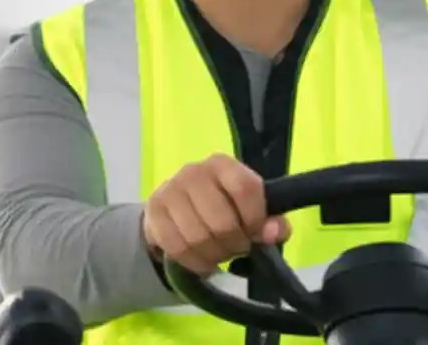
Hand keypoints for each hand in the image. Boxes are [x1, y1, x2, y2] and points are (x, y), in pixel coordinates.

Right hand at [142, 153, 290, 274]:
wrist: (178, 209)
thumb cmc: (224, 208)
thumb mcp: (253, 211)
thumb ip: (271, 222)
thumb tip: (273, 232)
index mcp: (223, 164)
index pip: (245, 189)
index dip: (254, 219)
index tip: (255, 234)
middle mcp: (194, 171)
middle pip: (221, 220)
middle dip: (234, 244)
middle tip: (237, 249)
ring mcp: (170, 190)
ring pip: (198, 237)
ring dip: (214, 255)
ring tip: (220, 255)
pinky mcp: (154, 212)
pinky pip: (177, 248)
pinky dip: (195, 262)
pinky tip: (203, 261)